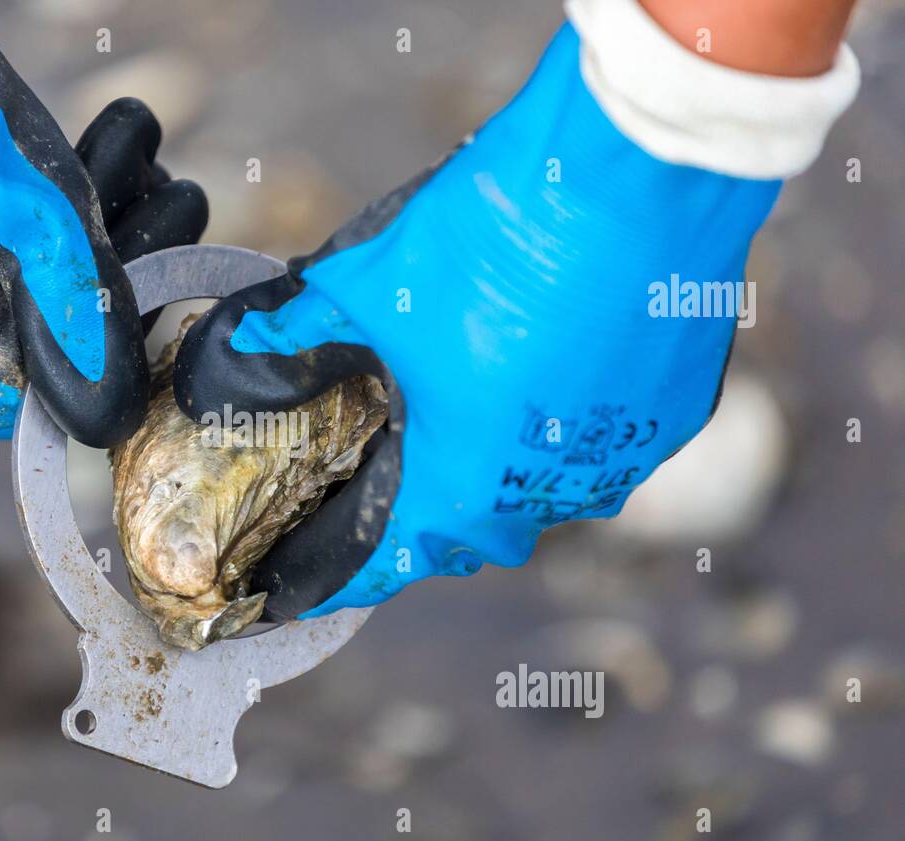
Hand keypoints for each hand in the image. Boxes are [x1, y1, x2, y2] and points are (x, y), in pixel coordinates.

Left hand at [174, 22, 784, 618]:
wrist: (636, 171)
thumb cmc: (497, 239)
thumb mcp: (372, 284)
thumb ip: (300, 329)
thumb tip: (246, 341)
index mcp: (460, 482)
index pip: (383, 563)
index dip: (336, 579)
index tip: (298, 593)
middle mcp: (543, 497)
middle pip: (461, 535)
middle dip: (414, 520)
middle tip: (380, 486)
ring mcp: (618, 463)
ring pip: (536, 498)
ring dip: (491, 475)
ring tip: (461, 428)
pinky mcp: (670, 420)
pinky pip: (598, 451)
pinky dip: (559, 434)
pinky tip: (542, 383)